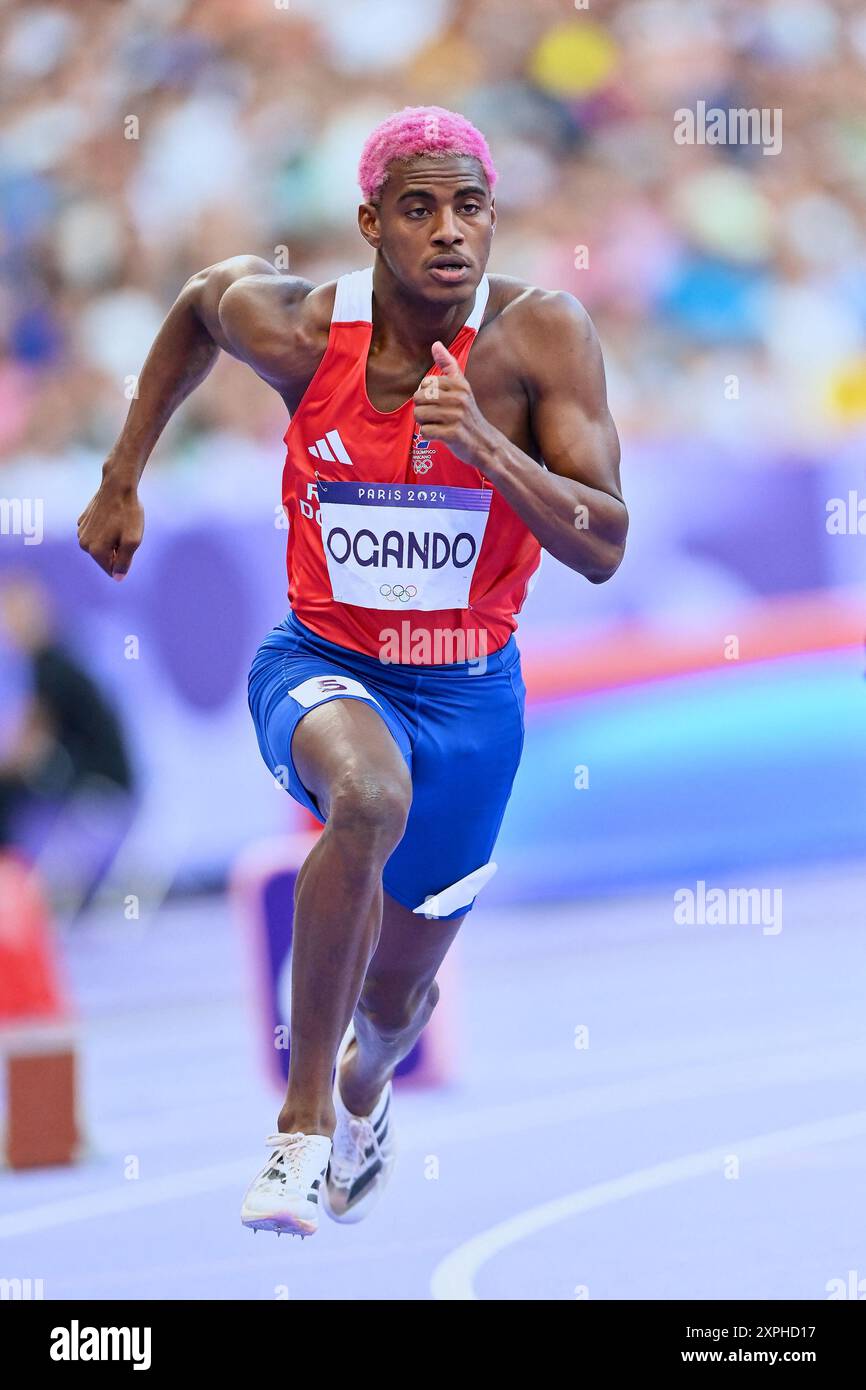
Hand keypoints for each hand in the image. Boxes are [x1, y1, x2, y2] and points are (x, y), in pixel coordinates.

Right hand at [77, 470, 143, 580]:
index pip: (112, 569)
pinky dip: (104, 529)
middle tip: (124, 532)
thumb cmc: (128, 514)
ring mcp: (81, 532)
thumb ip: (124, 562)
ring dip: (110, 540)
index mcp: (96, 551)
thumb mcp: (133, 541)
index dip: (125, 560)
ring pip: (100, 545)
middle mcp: (84, 544)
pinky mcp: (82, 521)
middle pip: (105, 558)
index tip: (128, 543)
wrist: (118, 487)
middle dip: (117, 550)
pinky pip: (96, 533)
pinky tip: (110, 517)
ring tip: (117, 524)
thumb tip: (118, 577)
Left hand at [413, 341, 493, 466]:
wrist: (485, 443)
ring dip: (424, 423)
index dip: (426, 395)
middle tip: (436, 417)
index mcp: (459, 384)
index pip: (425, 384)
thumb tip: (435, 344)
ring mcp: (456, 416)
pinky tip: (440, 436)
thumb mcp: (462, 387)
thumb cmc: (468, 415)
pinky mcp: (453, 434)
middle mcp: (459, 398)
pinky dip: (428, 436)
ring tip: (438, 425)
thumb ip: (448, 365)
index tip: (438, 403)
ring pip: (419, 414)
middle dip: (422, 409)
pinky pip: (425, 431)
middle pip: (418, 398)